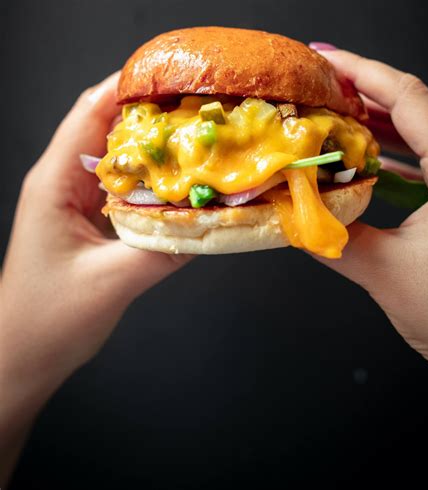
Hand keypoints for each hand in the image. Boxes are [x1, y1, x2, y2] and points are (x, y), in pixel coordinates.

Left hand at [0, 73, 191, 481]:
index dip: (132, 89)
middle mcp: (65, 183)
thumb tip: (209, 226)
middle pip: (110, 130)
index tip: (178, 83)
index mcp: (55, 183)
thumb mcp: (110, 283)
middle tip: (204, 118)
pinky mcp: (93, 222)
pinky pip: (128, 193)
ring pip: (122, 162)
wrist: (24, 356)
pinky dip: (155, 188)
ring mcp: (78, 202)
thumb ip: (161, 251)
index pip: (91, 113)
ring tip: (202, 149)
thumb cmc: (49, 320)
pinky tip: (183, 193)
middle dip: (156, 120)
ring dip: (159, 155)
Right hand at [308, 47, 427, 437]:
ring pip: (417, 133)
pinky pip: (418, 160)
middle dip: (364, 91)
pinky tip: (357, 154)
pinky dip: (386, 151)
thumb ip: (332, 238)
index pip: (412, 100)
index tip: (326, 59)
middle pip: (415, 108)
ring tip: (332, 111)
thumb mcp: (382, 271)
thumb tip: (290, 216)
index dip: (365, 73)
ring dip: (374, 120)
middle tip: (319, 83)